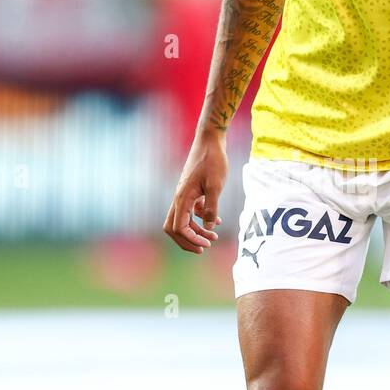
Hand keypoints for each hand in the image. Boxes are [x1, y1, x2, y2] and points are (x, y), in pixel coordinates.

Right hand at [163, 132, 227, 251]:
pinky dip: (200, 220)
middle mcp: (179, 198)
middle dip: (187, 241)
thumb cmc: (213, 160)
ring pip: (182, 221)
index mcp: (182, 198)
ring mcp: (184, 195)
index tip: (207, 243)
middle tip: (203, 248)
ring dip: (196, 232)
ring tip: (213, 238)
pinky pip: (190, 212)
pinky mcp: (190, 191)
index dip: (192, 239)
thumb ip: (212, 207)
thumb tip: (209, 226)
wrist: (210, 140)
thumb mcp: (216, 185)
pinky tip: (216, 222)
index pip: (179, 227)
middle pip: (174, 228)